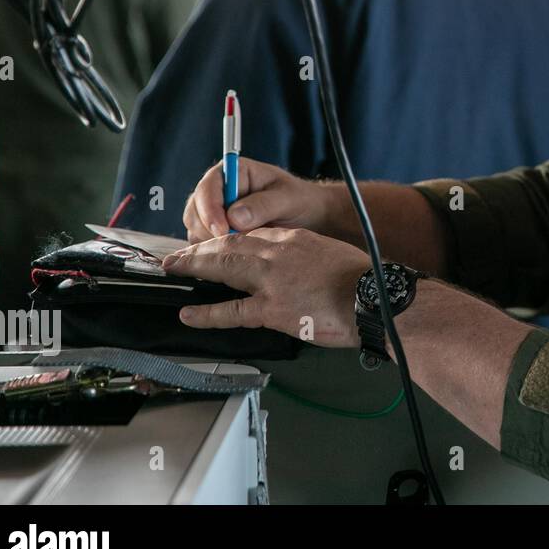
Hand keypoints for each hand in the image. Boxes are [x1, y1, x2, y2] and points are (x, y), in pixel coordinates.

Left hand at [163, 227, 369, 346]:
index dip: (223, 238)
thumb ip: (303, 258)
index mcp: (295, 240)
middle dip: (199, 248)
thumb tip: (289, 271)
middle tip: (177, 255)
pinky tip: (189, 314)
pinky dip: (206, 313)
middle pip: (229, 245)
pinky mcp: (274, 309)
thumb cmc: (362, 283)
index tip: (210, 243)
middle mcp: (279, 253)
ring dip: (194, 267)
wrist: (376, 298)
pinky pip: (231, 310)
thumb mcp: (329, 256)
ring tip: (173, 270)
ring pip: (224, 267)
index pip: (250, 234)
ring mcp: (274, 281)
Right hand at [183, 157, 334, 242]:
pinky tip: (239, 255)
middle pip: (195, 211)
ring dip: (213, 244)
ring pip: (196, 230)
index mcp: (234, 172)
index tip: (223, 230)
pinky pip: (204, 245)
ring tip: (244, 247)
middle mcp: (219, 190)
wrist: (309, 217)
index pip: (208, 188)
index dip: (210, 210)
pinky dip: (216, 253)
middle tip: (235, 244)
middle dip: (210, 231)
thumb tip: (234, 217)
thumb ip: (264, 205)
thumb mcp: (289, 199)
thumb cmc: (300, 201)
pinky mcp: (216, 232)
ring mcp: (215, 212)